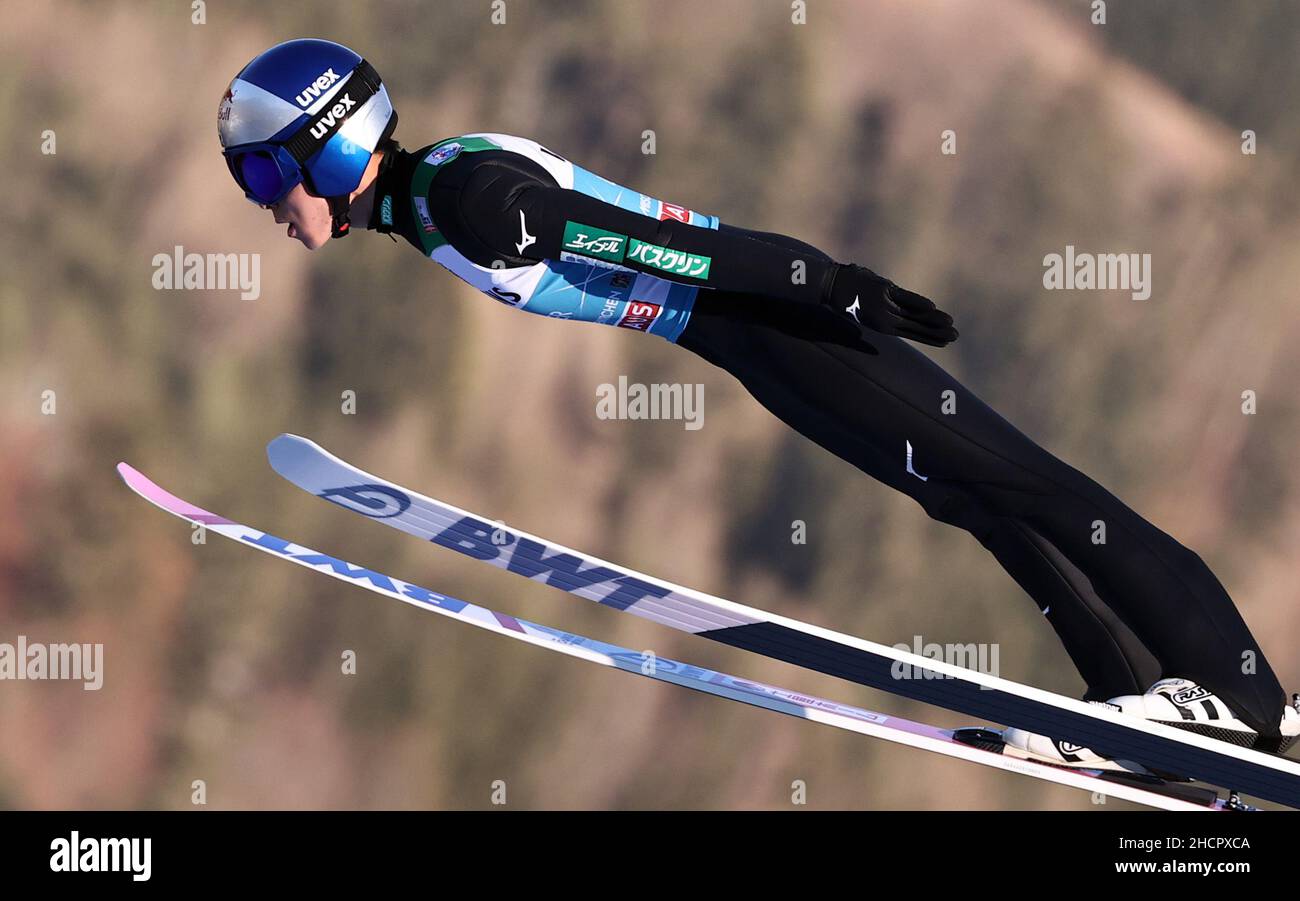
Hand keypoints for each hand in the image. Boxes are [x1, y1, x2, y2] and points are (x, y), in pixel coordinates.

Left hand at [827, 264, 957, 346]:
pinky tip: (933, 309)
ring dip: (933, 322)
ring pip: (914, 317)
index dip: (929, 337)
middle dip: (936, 333)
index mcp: (882, 324)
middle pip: (916, 327)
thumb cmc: (844, 298)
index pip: (911, 333)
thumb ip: (879, 312)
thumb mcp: (862, 310)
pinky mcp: (884, 291)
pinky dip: (918, 304)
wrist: (830, 285)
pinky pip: (904, 300)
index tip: (945, 340)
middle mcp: (886, 318)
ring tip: (951, 327)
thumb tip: (889, 313)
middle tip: (955, 336)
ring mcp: (885, 305)